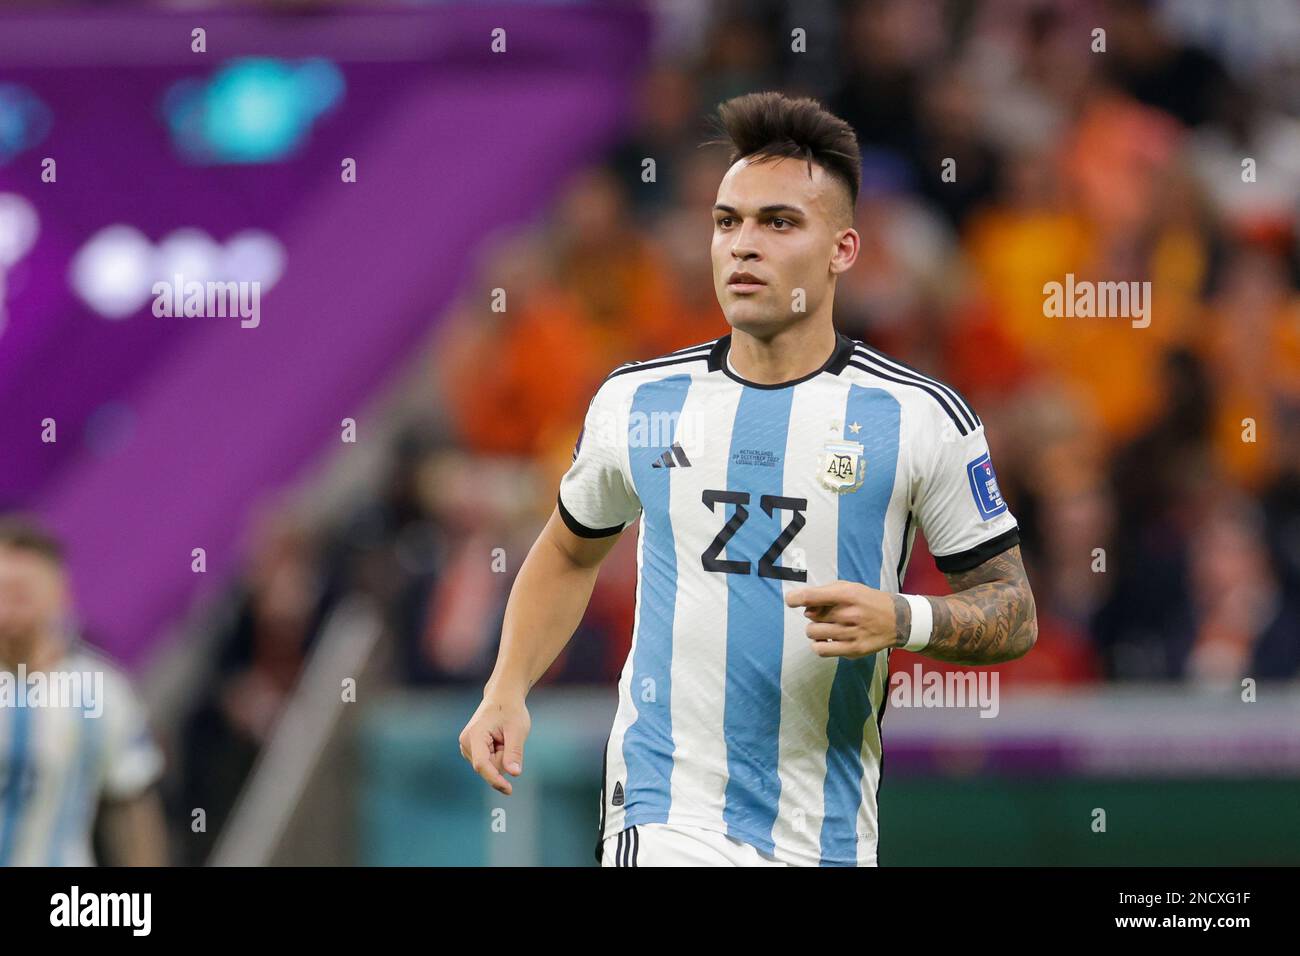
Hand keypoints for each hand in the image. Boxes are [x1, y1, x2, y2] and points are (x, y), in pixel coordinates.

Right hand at [458, 695, 530, 794]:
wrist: (502, 697)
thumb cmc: (511, 711)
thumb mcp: (517, 730)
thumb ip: (514, 752)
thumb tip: (514, 774)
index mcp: (474, 735)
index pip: (482, 765)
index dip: (495, 779)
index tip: (508, 789)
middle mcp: (466, 743)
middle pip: (488, 767)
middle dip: (503, 759)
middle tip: (509, 737)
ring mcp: (466, 747)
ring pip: (489, 767)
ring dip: (501, 756)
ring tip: (503, 736)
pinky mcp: (471, 750)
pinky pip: (489, 763)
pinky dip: (498, 755)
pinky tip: (499, 740)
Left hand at [784, 581, 901, 658]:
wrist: (896, 620)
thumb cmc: (867, 601)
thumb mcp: (849, 588)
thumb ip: (826, 593)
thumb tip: (804, 607)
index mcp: (847, 595)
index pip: (813, 596)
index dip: (796, 598)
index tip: (790, 601)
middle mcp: (849, 614)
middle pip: (810, 617)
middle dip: (813, 615)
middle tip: (827, 615)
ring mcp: (851, 633)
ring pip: (812, 633)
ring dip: (815, 630)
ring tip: (828, 627)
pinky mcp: (853, 650)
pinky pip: (821, 650)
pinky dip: (819, 645)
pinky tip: (828, 640)